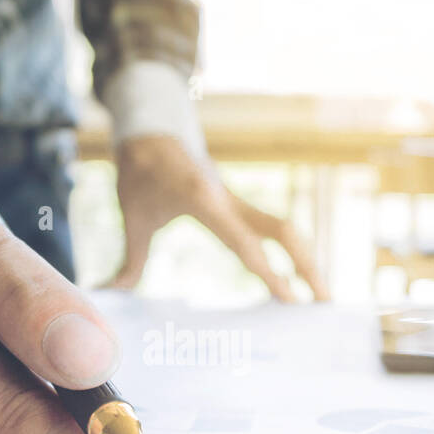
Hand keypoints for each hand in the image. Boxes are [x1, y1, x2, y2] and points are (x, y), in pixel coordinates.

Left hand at [111, 135, 327, 301]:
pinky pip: (274, 228)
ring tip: (321, 296)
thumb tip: (109, 293)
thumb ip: (129, 259)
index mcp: (204, 201)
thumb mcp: (132, 215)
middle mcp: (230, 200)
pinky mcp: (240, 204)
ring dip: (307, 259)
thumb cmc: (140, 172)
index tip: (290, 301)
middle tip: (324, 303)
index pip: (245, 243)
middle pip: (285, 231)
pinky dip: (293, 251)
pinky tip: (301, 277)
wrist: (152, 130)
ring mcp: (239, 201)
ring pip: (287, 228)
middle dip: (307, 265)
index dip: (270, 272)